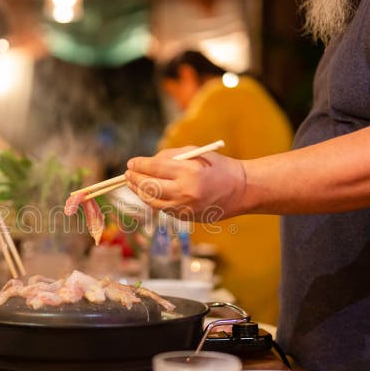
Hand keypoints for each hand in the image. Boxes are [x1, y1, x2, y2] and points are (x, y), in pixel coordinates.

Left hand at [125, 147, 246, 221]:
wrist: (241, 190)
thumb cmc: (218, 166)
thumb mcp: (196, 153)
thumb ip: (170, 157)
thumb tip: (147, 163)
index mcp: (189, 172)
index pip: (155, 168)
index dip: (139, 165)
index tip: (131, 162)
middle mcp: (185, 192)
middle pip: (150, 186)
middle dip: (135, 179)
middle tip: (127, 173)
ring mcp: (185, 207)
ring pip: (153, 201)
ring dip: (139, 192)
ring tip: (132, 183)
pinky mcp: (186, 217)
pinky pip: (163, 208)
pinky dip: (153, 200)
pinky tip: (147, 193)